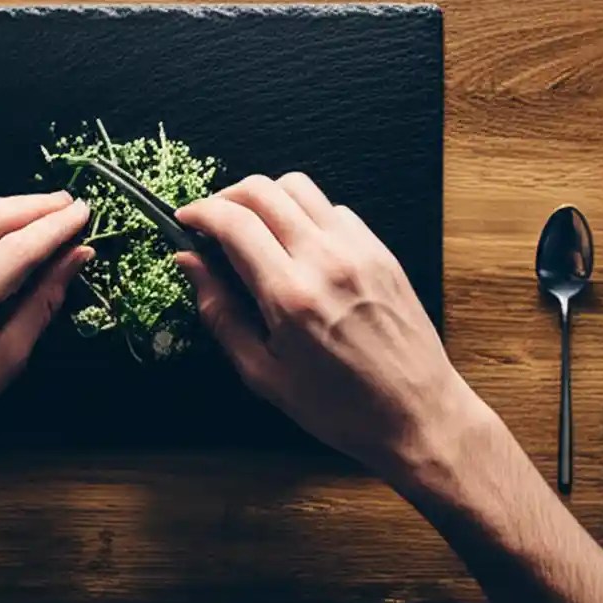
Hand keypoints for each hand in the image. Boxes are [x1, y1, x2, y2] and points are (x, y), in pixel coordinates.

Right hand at [176, 173, 482, 476]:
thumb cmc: (339, 407)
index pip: (234, 222)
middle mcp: (325, 261)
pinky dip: (304, 215)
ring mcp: (358, 250)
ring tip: (252, 229)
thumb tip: (190, 264)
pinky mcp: (380, 252)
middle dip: (226, 197)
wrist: (417, 415)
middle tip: (212, 222)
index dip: (199, 212)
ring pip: (299, 187)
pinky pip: (333, 210)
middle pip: (263, 190)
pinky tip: (296, 247)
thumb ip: (220, 313)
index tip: (186, 219)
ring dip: (266, 198)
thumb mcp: (262, 373)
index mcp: (290, 295)